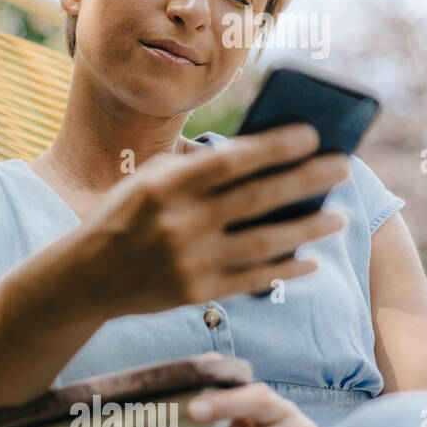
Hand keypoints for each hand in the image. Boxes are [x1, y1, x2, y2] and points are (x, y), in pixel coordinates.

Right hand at [74, 122, 351, 316]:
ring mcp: (189, 261)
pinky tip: (310, 260)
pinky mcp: (195, 292)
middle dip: (306, 180)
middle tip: (342, 167)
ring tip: (338, 217)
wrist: (85, 277)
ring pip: (264, 243)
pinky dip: (285, 270)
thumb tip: (255, 153)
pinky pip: (252, 279)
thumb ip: (192, 168)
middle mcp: (178, 223)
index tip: (311, 135)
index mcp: (164, 187)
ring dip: (307, 228)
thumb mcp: (145, 181)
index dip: (274, 147)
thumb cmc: (122, 217)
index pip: (230, 161)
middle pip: (257, 199)